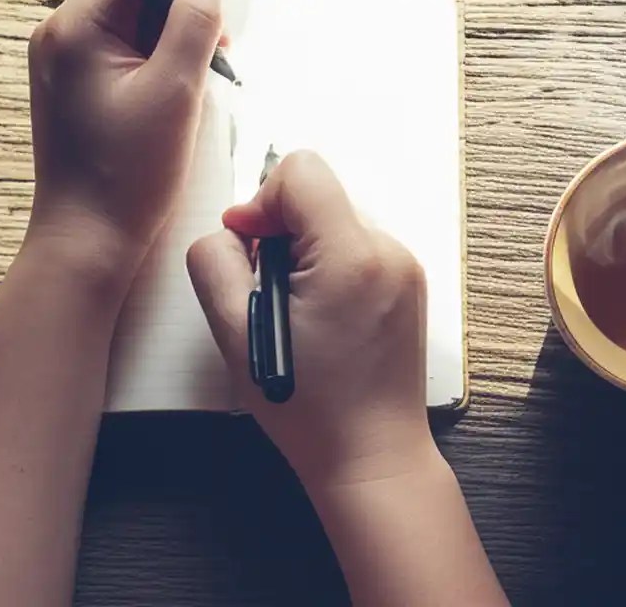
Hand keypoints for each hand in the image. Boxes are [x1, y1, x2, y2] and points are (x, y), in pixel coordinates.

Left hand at [26, 0, 223, 261]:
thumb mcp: (176, 92)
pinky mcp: (78, 90)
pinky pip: (125, 55)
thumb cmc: (125, 177)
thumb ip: (194, 26)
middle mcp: (61, 38)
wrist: (89, 240)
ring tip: (195, 86)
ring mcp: (66, 65)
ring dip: (173, 44)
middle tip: (216, 55)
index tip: (218, 9)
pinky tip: (174, 102)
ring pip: (133, 25)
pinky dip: (157, 67)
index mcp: (74, 29)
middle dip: (181, 14)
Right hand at [187, 152, 435, 487]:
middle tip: (273, 298)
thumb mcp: (235, 334)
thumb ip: (215, 261)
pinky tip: (323, 322)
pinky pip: (357, 248)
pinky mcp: (409, 285)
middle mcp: (388, 250)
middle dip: (282, 235)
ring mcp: (406, 267)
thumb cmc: (308, 407)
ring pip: (335, 222)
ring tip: (300, 316)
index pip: (302, 170)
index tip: (251, 250)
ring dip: (305, 254)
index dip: (262, 202)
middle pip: (318, 196)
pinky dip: (330, 270)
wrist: (371, 456)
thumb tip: (234, 227)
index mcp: (351, 255)